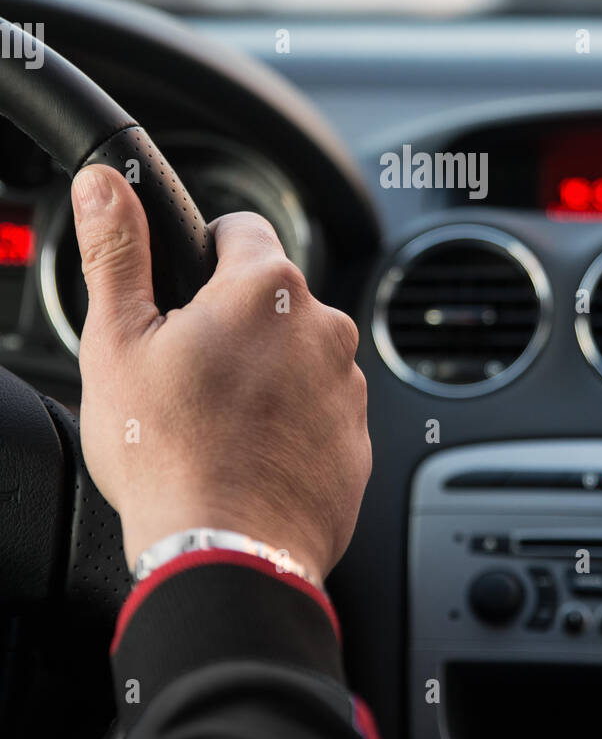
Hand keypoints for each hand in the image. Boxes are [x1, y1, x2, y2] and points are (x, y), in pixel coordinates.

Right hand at [70, 164, 370, 581]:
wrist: (227, 553)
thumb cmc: (170, 454)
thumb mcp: (119, 342)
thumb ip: (117, 252)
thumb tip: (106, 185)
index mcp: (266, 287)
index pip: (241, 228)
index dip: (204, 252)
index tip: (183, 289)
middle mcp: (322, 326)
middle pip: (270, 299)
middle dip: (232, 323)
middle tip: (186, 372)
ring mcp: (346, 386)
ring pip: (296, 355)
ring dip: (264, 373)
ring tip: (216, 422)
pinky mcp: (357, 439)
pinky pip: (318, 410)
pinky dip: (289, 422)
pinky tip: (248, 453)